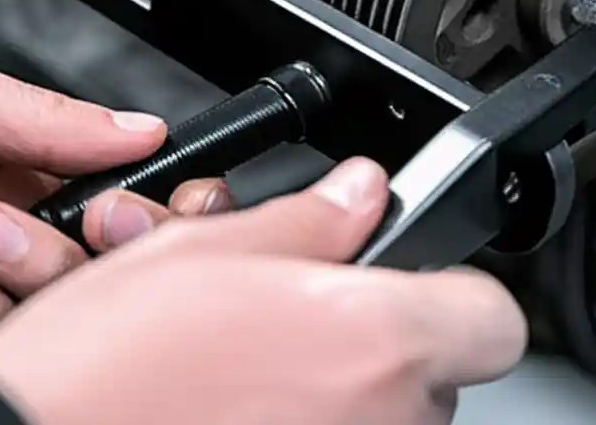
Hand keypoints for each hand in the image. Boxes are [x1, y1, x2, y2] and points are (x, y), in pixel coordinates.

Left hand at [0, 44, 229, 384]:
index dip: (154, 207)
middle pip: (107, 262)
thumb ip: (49, 119)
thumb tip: (144, 128)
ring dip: (15, 278)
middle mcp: (18, 227)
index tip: (137, 205)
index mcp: (31, 162)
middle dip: (80, 247)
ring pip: (60, 311)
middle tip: (24, 217)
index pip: (130, 194)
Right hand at [0, 159, 527, 424]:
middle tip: (298, 316)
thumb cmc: (105, 368)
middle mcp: (383, 421)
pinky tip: (232, 406)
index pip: (491, 316)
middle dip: (373, 336)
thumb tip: (359, 194)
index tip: (409, 277)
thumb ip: (312, 218)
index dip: (453, 287)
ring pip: (378, 415)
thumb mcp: (205, 251)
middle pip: (429, 370)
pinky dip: (298, 424)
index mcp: (375, 339)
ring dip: (331, 386)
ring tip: (247, 362)